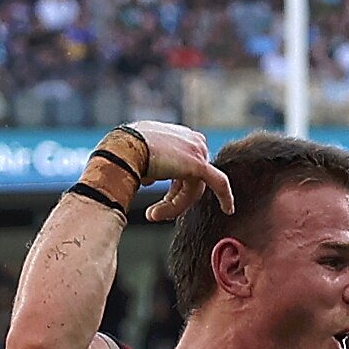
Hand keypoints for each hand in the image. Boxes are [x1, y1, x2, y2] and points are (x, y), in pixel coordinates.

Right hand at [106, 120, 227, 226]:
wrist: (121, 149)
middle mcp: (192, 139)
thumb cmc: (120, 152)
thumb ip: (151, 164)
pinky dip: (225, 197)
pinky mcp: (199, 165)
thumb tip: (150, 179)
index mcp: (178, 134)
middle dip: (174, 198)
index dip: (176, 186)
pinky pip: (217, 184)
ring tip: (153, 214)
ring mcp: (197, 150)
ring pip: (195, 188)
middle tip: (155, 213)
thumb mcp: (138, 154)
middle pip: (192, 178)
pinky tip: (228, 209)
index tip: (166, 198)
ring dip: (174, 206)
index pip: (186, 165)